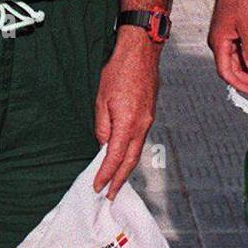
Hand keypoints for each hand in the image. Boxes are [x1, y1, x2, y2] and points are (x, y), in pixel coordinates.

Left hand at [92, 28, 159, 199]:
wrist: (141, 52)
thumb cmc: (119, 71)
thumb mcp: (102, 99)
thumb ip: (102, 125)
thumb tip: (103, 143)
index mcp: (128, 123)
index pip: (115, 157)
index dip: (106, 174)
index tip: (98, 187)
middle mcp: (142, 125)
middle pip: (130, 160)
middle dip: (119, 180)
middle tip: (110, 195)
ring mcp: (148, 120)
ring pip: (136, 151)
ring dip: (126, 168)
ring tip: (116, 181)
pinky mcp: (149, 114)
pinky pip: (140, 140)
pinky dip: (131, 153)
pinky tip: (124, 157)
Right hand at [208, 0, 247, 92]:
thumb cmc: (238, 0)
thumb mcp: (247, 26)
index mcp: (218, 42)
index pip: (225, 71)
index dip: (238, 83)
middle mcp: (218, 44)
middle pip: (232, 69)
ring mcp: (224, 40)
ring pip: (236, 62)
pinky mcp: (229, 36)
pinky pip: (238, 54)